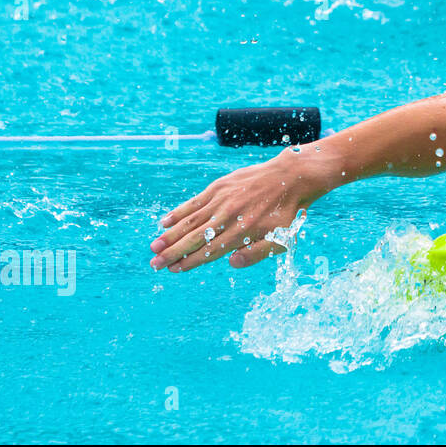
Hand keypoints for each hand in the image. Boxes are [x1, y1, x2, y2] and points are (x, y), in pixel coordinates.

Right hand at [150, 152, 323, 272]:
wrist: (291, 176)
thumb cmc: (287, 212)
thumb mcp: (282, 239)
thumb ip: (257, 253)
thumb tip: (232, 263)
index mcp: (243, 232)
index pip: (210, 251)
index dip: (190, 261)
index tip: (173, 270)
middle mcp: (229, 216)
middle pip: (195, 238)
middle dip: (173, 252)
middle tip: (155, 264)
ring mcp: (222, 200)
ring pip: (190, 220)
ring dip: (171, 235)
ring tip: (154, 247)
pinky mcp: (219, 186)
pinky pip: (195, 202)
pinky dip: (179, 212)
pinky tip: (164, 222)